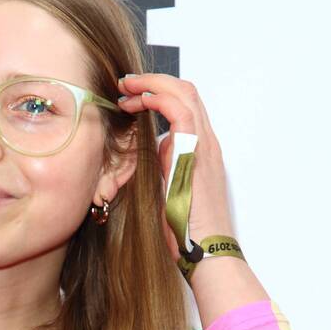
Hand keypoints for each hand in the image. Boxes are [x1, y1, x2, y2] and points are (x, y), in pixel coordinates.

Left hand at [117, 73, 236, 261]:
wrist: (205, 248)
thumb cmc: (185, 229)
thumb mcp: (170, 189)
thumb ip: (166, 165)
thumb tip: (156, 149)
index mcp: (200, 149)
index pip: (184, 105)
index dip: (157, 93)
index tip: (131, 97)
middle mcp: (206, 141)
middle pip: (186, 91)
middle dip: (153, 81)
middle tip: (125, 85)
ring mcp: (204, 144)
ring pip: (184, 92)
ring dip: (151, 84)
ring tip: (126, 87)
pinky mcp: (196, 151)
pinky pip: (179, 110)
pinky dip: (158, 98)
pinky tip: (138, 101)